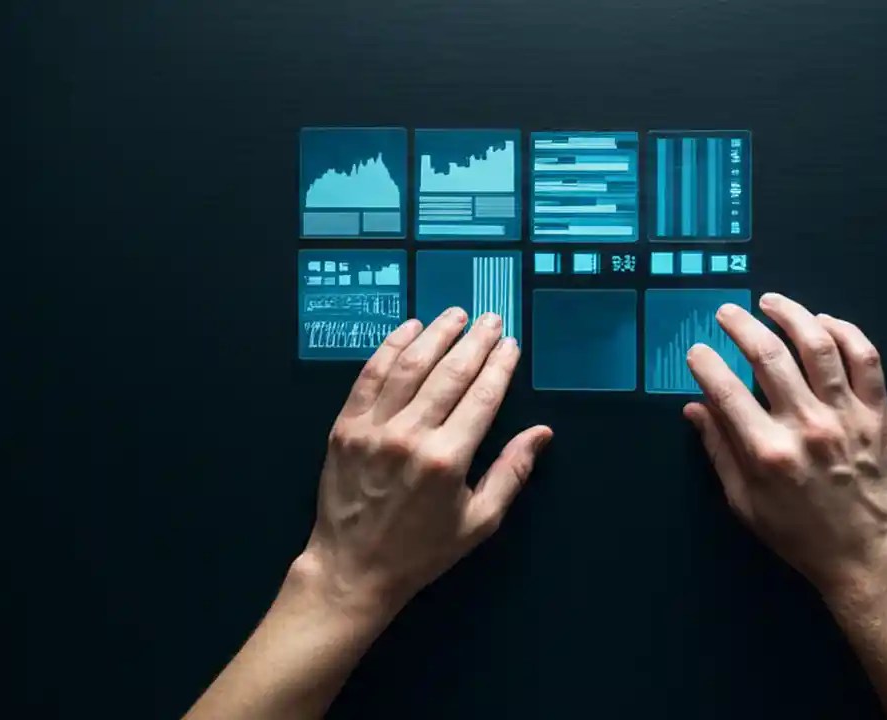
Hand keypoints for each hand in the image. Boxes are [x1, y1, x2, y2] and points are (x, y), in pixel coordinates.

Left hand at [296, 307, 551, 617]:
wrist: (352, 569)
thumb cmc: (421, 551)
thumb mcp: (479, 522)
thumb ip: (511, 473)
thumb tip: (541, 433)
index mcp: (447, 460)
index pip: (482, 396)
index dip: (499, 365)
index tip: (510, 345)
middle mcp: (410, 437)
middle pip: (449, 373)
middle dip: (475, 341)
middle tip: (490, 319)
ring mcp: (373, 429)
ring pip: (410, 366)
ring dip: (435, 334)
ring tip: (455, 315)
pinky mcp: (345, 427)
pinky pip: (370, 376)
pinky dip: (390, 347)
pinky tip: (409, 330)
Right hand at [684, 293, 886, 604]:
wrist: (867, 556)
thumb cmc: (799, 534)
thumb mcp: (744, 503)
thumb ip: (719, 451)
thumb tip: (694, 407)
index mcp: (768, 453)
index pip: (726, 390)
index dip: (705, 363)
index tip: (697, 351)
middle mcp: (807, 427)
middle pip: (768, 356)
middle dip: (740, 326)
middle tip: (726, 313)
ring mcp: (848, 417)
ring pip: (818, 346)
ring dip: (791, 314)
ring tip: (771, 302)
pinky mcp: (879, 414)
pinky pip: (865, 358)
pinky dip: (844, 332)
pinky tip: (823, 323)